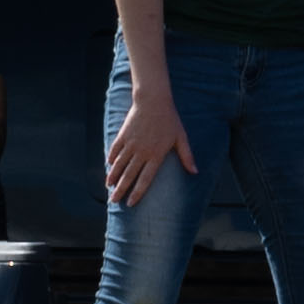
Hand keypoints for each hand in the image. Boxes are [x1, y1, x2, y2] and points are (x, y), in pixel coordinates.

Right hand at [104, 92, 196, 207]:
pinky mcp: (123, 135)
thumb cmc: (170, 119)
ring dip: (113, 177)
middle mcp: (141, 152)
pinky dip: (111, 159)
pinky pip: (115, 150)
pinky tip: (109, 167)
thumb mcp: (181, 138)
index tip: (130, 203)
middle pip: (128, 175)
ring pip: (118, 165)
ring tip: (109, 187)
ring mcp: (130, 144)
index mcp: (155, 155)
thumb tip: (195, 172)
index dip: (137, 192)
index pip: (145, 179)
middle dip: (120, 190)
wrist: (153, 100)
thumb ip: (187, 156)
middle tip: (113, 201)